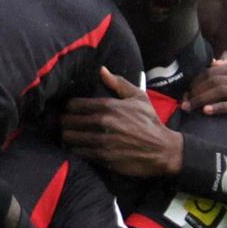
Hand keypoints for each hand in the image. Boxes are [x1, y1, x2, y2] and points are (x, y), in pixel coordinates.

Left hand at [62, 68, 184, 177]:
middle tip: (65, 123)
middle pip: (68, 121)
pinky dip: (75, 150)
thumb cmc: (150, 122)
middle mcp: (103, 123)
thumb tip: (101, 70)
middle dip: (64, 121)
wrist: (162, 150)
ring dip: (67, 136)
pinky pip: (79, 153)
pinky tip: (77, 147)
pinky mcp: (102, 158)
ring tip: (69, 135)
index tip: (69, 109)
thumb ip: (118, 83)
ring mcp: (101, 141)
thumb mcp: (138, 97)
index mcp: (108, 106)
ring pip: (70, 138)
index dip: (68, 106)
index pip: (74, 104)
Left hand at [186, 53, 226, 153]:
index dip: (196, 81)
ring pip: (223, 91)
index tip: (185, 92)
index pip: (212, 70)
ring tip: (190, 108)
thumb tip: (212, 61)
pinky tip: (206, 111)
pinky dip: (218, 108)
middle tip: (184, 102)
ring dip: (202, 100)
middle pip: (216, 80)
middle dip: (196, 91)